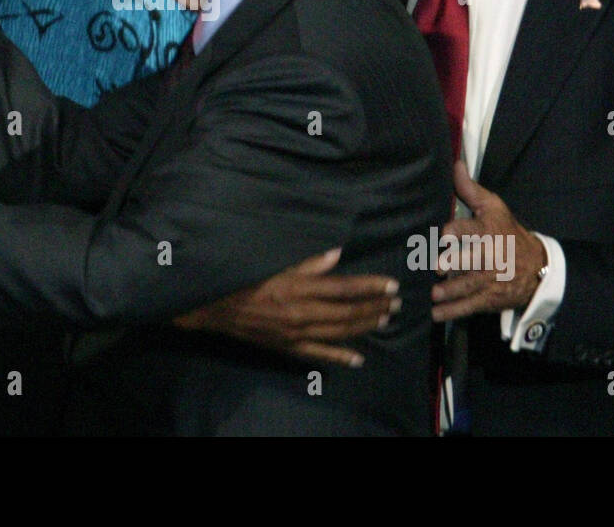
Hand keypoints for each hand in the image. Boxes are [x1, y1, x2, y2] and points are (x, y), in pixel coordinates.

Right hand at [173, 249, 399, 367]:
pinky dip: (340, 357)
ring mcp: (296, 333)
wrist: (216, 307)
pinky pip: (319, 355)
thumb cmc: (245, 280)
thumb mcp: (275, 264)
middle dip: (375, 307)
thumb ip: (307, 263)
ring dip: (365, 326)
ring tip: (385, 320)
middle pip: (348, 312)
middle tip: (396, 303)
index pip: (344, 287)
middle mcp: (302, 312)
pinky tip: (358, 358)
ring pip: (339, 332)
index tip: (391, 285)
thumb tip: (336, 254)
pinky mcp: (289, 347)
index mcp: (299, 287)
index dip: (370, 286)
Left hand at [431, 162, 546, 321]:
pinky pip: (469, 306)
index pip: (470, 230)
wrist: (538, 268)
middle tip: (437, 267)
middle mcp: (489, 257)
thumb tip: (455, 164)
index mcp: (489, 231)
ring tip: (433, 294)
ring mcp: (489, 280)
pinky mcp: (489, 299)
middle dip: (454, 264)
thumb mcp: (494, 208)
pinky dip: (452, 311)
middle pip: (470, 260)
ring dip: (449, 291)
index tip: (443, 236)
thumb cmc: (508, 233)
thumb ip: (471, 189)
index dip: (455, 232)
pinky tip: (434, 314)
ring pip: (467, 286)